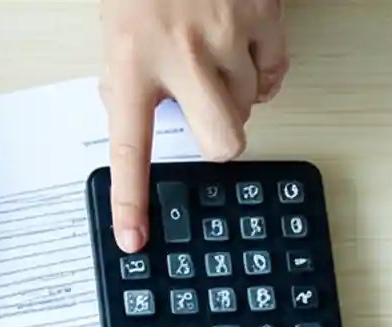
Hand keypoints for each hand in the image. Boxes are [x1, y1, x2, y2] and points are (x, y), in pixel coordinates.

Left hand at [99, 0, 289, 250]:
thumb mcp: (116, 36)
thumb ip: (128, 85)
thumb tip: (149, 129)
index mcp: (131, 63)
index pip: (132, 147)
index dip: (132, 200)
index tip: (135, 240)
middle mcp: (180, 55)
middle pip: (224, 140)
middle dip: (222, 142)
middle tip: (208, 117)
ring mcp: (227, 35)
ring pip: (250, 106)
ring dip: (236, 96)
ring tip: (214, 60)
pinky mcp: (264, 15)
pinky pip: (276, 72)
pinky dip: (264, 71)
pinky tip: (243, 49)